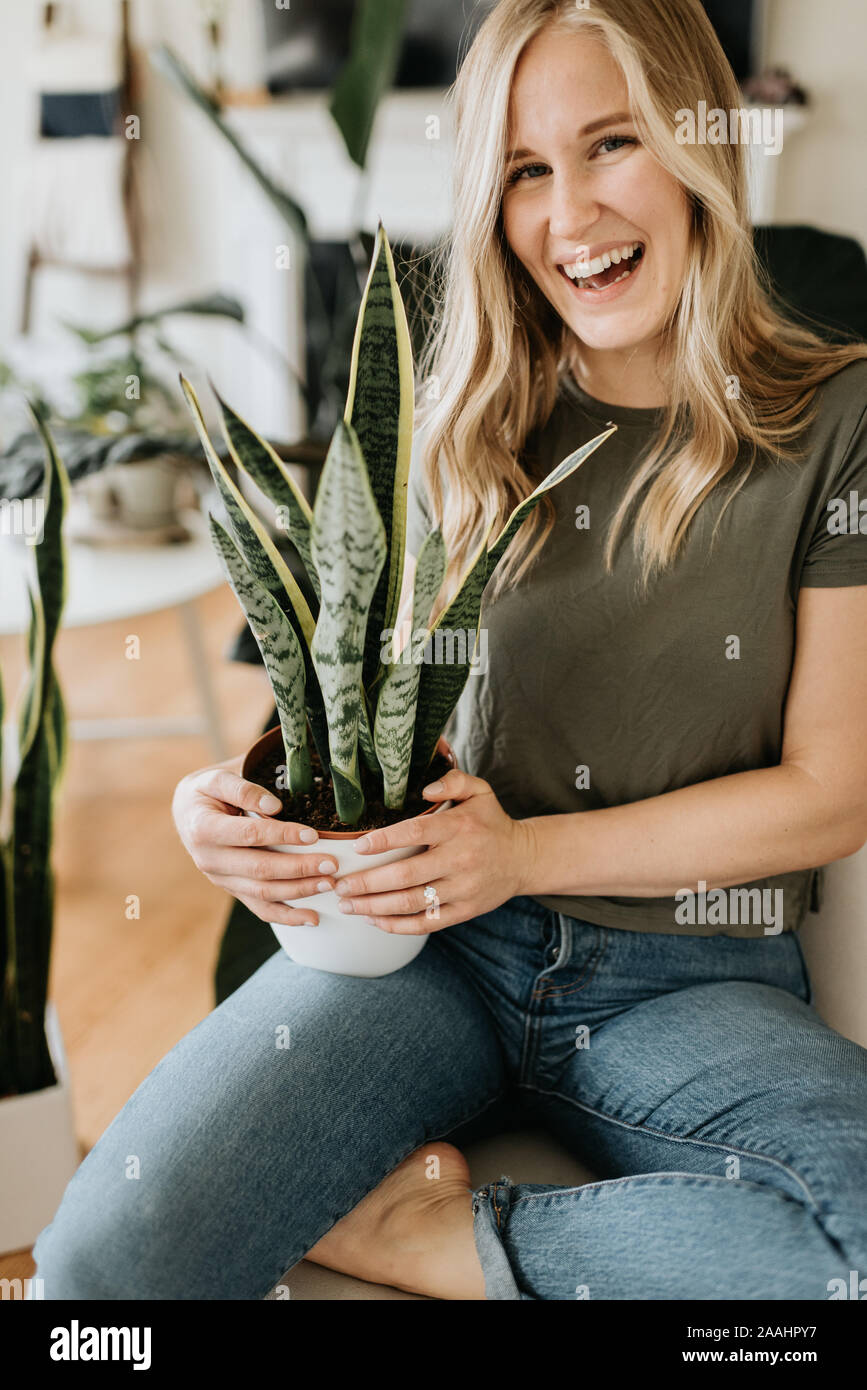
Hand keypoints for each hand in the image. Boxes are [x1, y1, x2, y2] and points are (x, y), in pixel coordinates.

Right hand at [171, 754, 338, 926]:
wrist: (187, 814)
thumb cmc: (207, 793)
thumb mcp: (216, 779)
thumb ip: (243, 789)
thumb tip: (274, 807)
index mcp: (204, 829)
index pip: (250, 835)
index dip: (283, 836)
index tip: (313, 835)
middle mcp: (210, 860)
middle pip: (260, 869)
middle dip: (299, 868)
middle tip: (332, 864)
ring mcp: (221, 879)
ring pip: (263, 893)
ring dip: (299, 891)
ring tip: (329, 884)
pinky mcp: (233, 890)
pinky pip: (260, 909)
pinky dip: (287, 917)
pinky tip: (313, 918)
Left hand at [331, 768, 534, 934]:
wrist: (524, 858)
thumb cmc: (491, 822)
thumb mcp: (479, 791)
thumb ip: (453, 780)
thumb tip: (423, 790)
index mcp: (459, 828)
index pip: (416, 833)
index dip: (384, 841)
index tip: (358, 846)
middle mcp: (460, 860)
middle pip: (406, 875)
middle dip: (366, 882)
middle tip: (339, 884)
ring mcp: (462, 889)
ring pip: (411, 903)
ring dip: (373, 907)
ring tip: (347, 904)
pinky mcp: (464, 911)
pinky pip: (426, 923)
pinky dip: (397, 925)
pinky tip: (374, 919)